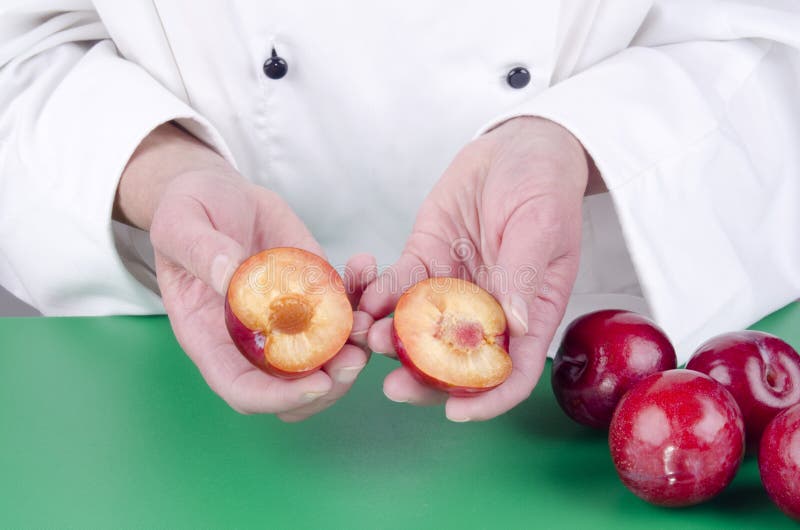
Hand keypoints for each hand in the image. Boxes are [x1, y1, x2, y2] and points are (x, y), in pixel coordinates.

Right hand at [116, 123, 374, 420]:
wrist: (218, 196)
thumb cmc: (185, 215)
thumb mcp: (179, 225)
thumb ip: (200, 251)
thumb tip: (231, 277)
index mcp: (211, 337)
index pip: (243, 389)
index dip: (279, 397)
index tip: (317, 384)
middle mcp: (253, 338)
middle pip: (295, 386)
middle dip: (332, 382)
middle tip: (357, 355)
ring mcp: (287, 319)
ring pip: (328, 356)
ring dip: (354, 345)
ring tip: (368, 317)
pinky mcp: (312, 292)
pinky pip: (343, 309)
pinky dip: (361, 295)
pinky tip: (364, 265)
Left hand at [360, 116, 597, 420]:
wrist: (514, 146)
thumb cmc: (543, 184)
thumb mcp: (541, 225)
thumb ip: (523, 274)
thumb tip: (516, 325)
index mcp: (528, 312)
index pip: (512, 372)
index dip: (487, 399)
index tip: (455, 414)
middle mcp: (487, 310)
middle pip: (456, 362)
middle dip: (424, 379)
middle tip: (392, 386)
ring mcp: (452, 289)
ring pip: (419, 331)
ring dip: (392, 341)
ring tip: (368, 339)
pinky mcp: (423, 262)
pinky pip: (398, 289)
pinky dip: (380, 298)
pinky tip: (364, 301)